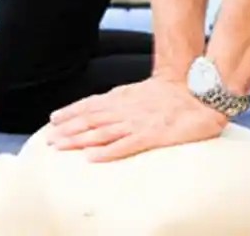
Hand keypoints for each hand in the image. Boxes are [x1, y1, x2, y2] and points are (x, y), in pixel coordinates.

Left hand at [45, 77, 227, 161]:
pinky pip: (125, 145)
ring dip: (78, 139)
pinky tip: (92, 157)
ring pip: (101, 132)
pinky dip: (107, 151)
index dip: (71, 112)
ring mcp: (137, 122)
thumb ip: (123, 100)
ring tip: (61, 146)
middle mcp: (125, 109)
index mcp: (123, 97)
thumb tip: (103, 107)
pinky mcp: (152, 135)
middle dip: (67, 128)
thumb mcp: (141, 92)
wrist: (200, 91)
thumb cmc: (172, 94)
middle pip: (90, 119)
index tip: (53, 120)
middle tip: (50, 138)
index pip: (91, 104)